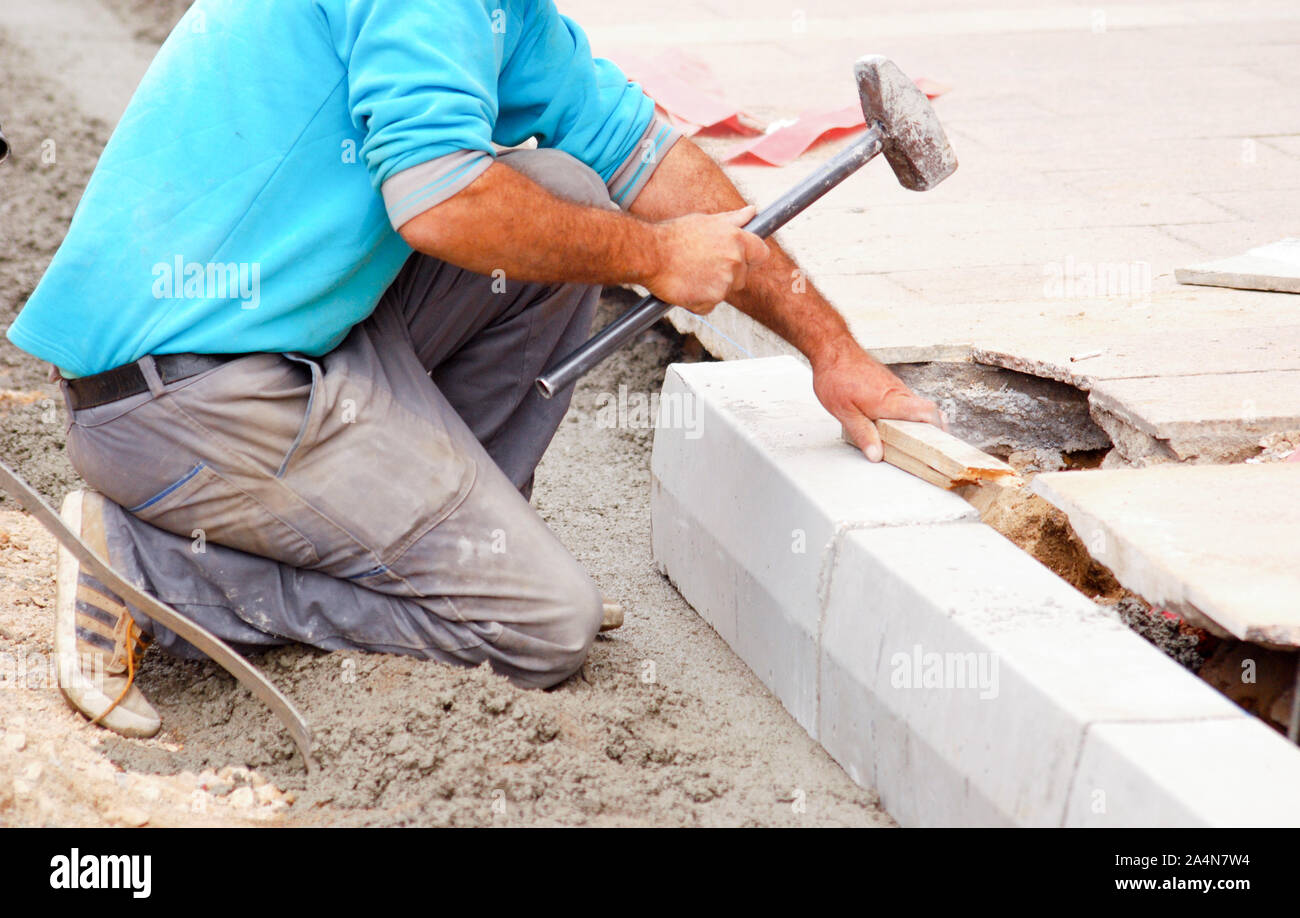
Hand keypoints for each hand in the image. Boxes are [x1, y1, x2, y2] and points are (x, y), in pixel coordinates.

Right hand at [646, 206, 769, 313]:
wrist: (650, 254)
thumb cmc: (674, 236)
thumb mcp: (706, 221)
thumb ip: (733, 219)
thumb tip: (752, 212)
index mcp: (736, 239)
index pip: (761, 254)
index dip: (751, 257)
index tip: (741, 258)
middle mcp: (734, 261)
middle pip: (743, 276)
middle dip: (728, 273)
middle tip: (703, 264)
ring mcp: (723, 283)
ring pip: (725, 291)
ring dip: (711, 287)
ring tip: (691, 273)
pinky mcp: (710, 300)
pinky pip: (710, 305)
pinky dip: (699, 301)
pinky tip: (686, 285)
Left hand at [811, 338, 944, 461]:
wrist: (833, 349)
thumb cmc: (837, 376)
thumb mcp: (844, 412)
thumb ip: (862, 434)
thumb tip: (876, 454)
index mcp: (891, 401)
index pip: (927, 412)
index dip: (937, 428)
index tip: (936, 441)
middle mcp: (898, 392)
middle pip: (926, 411)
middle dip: (929, 428)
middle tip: (922, 445)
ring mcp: (894, 386)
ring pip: (914, 405)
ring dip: (915, 420)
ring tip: (906, 438)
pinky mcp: (888, 383)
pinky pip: (903, 399)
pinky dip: (904, 411)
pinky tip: (890, 420)